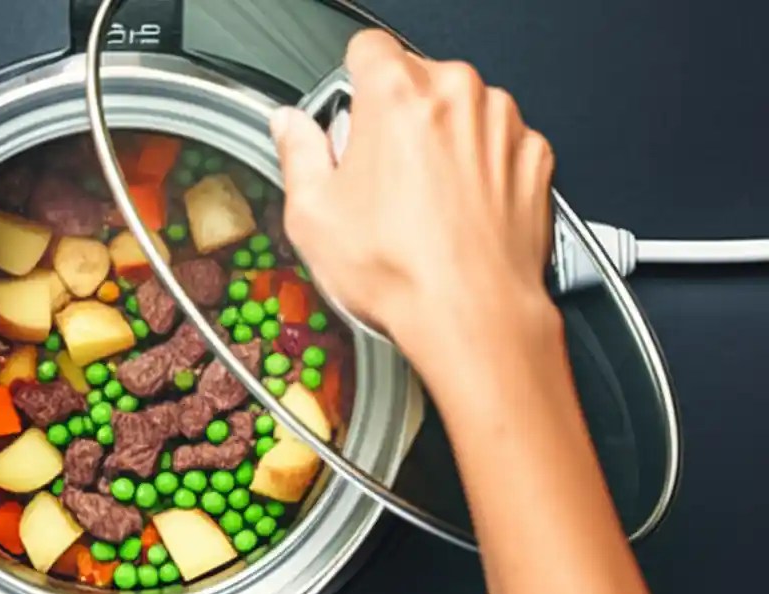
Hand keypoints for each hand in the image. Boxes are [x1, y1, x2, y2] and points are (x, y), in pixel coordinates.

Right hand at [272, 30, 559, 381]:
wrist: (475, 316)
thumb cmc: (402, 272)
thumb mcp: (312, 215)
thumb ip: (297, 152)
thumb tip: (289, 126)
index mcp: (397, 95)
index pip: (368, 47)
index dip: (351, 83)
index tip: (348, 119)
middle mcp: (457, 95)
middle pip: (416, 78)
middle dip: (395, 116)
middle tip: (378, 177)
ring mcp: (502, 123)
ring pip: (460, 108)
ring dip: (440, 138)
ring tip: (419, 203)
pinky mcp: (534, 155)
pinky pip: (497, 141)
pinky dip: (479, 164)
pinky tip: (456, 211)